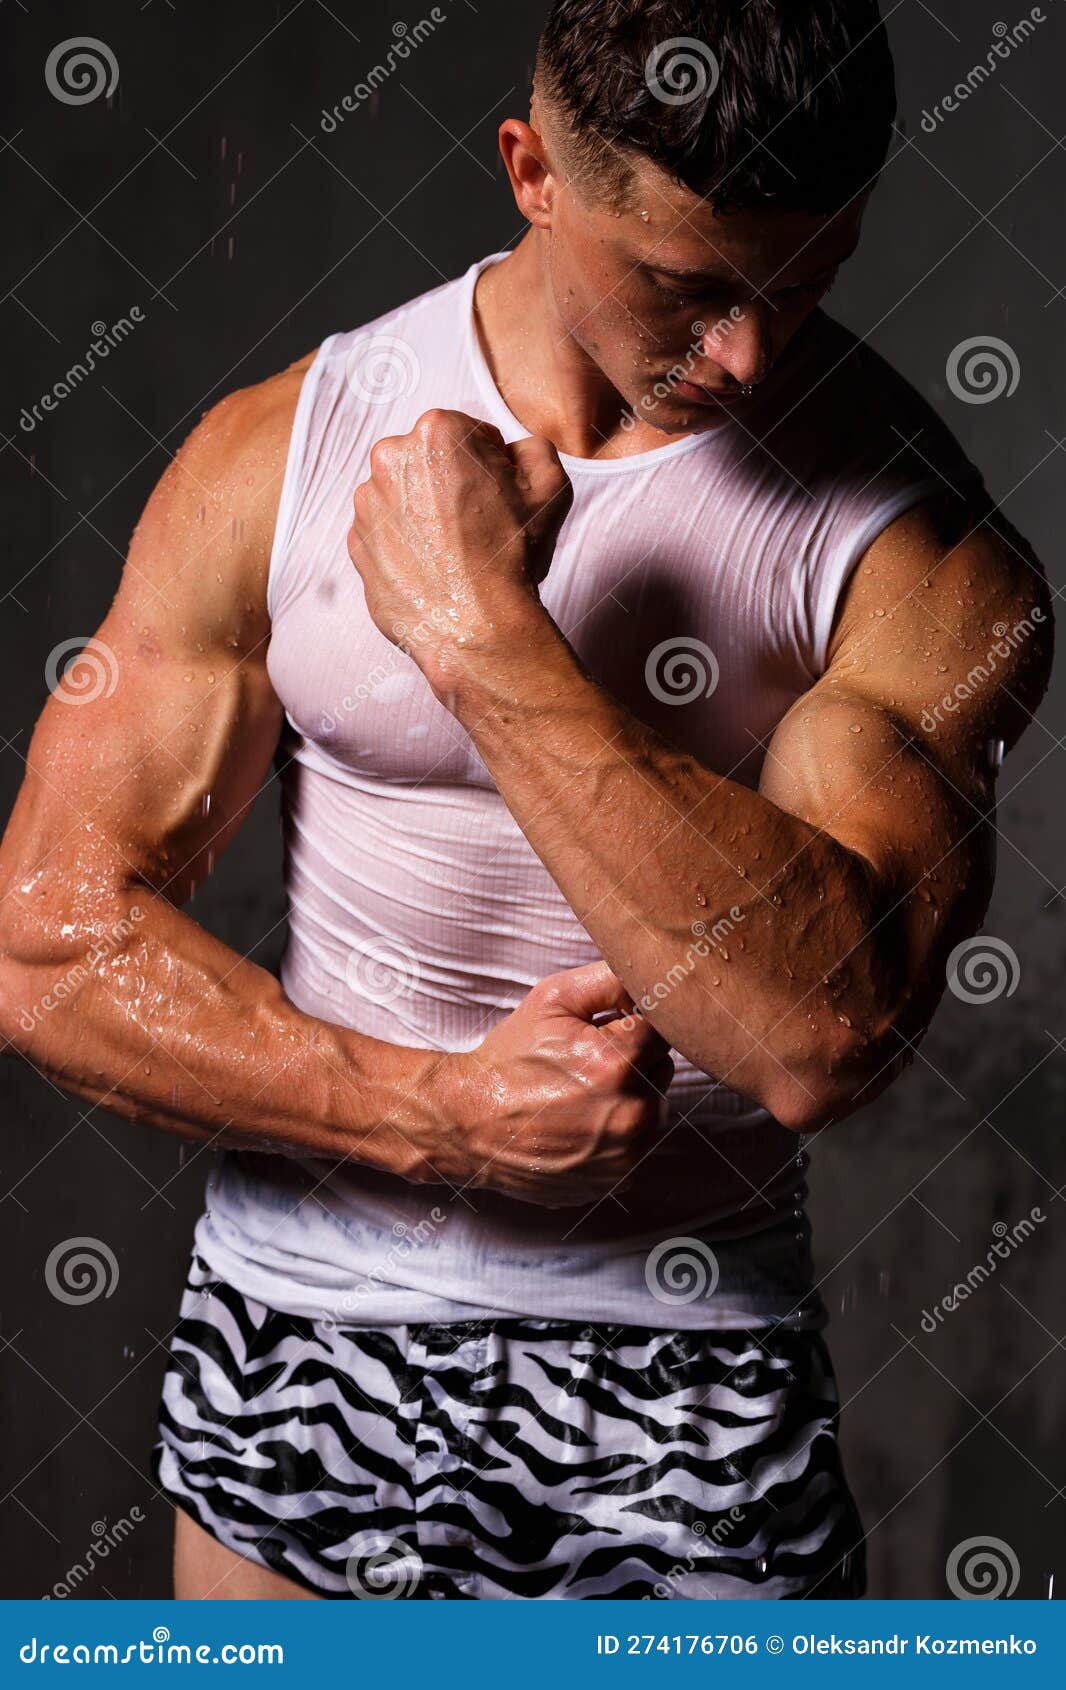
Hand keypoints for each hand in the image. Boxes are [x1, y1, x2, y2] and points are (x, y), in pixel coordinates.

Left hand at [348, 409, 571, 688]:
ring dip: (426, 512)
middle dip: (451, 483)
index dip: (490, 464)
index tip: (498, 495)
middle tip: (477, 523)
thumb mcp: (550, 487)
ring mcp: (367, 503)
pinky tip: (434, 568)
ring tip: (455, 551)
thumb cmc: (511, 556)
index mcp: (435, 432)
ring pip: (404, 495)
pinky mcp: (356, 543)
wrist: (475, 627)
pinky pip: (386, 532)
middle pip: (429, 460)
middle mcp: (390, 459)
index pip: (468, 432)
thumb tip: (511, 452)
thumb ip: (532, 449)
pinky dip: (406, 544)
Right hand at [435, 961, 674, 1207]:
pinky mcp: (619, 1179)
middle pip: (660, 1068)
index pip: (660, 1028)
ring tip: (580, 1094)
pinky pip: (639, 1143)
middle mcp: (632, 1111)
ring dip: (629, 1097)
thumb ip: (610, 978)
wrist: (470, 1122)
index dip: (629, 1024)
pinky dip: (618, 1132)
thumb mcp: (552, 999)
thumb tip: (652, 974)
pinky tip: (581, 1123)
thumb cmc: (509, 1059)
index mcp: (619, 1062)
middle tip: (585, 1062)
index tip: (602, 1031)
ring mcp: (627, 1152)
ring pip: (654, 1107)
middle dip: (632, 1060)